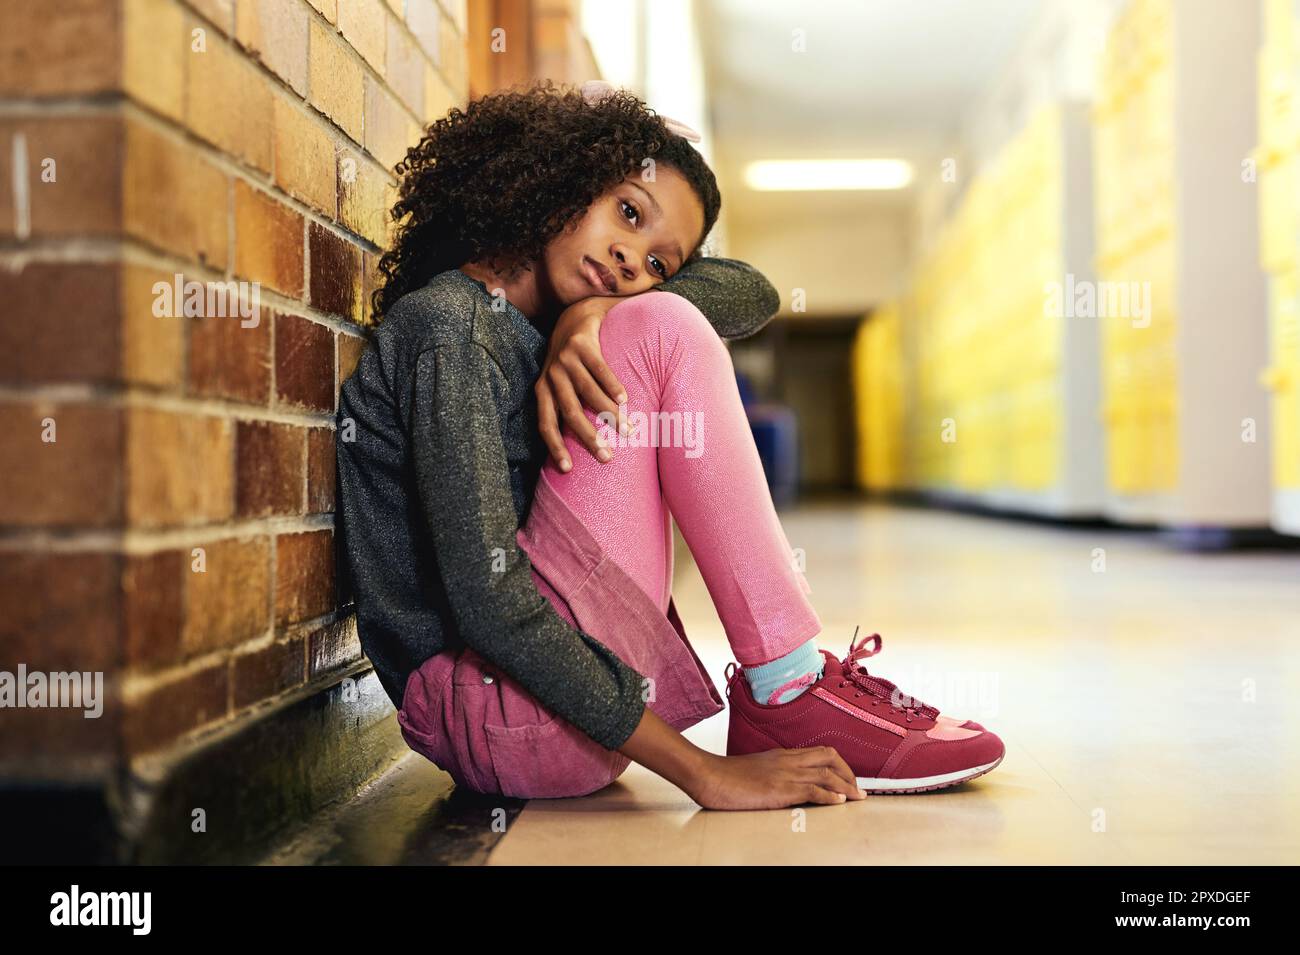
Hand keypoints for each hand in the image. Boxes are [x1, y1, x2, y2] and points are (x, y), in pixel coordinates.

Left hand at [535, 295, 629, 471]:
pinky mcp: (582, 344)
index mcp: (542, 390)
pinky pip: (599, 369)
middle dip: (589, 437)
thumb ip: (565, 406)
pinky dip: (612, 386)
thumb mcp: (559, 383)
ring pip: (588, 393)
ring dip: (609, 414)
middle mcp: (551, 375)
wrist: (576, 315)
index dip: (555, 447)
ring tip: (628, 431)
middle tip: (607, 457)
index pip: (546, 424)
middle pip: (570, 412)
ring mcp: (565, 359)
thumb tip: (580, 445)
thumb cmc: (571, 361)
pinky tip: (624, 400)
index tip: (568, 469)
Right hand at [686, 748, 866, 810]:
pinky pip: (811, 789)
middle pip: (829, 757)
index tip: (847, 779)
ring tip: (857, 798)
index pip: (819, 752)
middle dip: (848, 773)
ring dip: (846, 786)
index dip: (839, 765)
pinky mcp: (779, 789)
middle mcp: (787, 760)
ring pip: (826, 773)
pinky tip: (838, 802)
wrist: (707, 775)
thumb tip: (786, 786)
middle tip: (857, 790)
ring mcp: (784, 773)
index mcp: (781, 755)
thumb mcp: (755, 770)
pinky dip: (829, 796)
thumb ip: (773, 773)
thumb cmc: (725, 776)